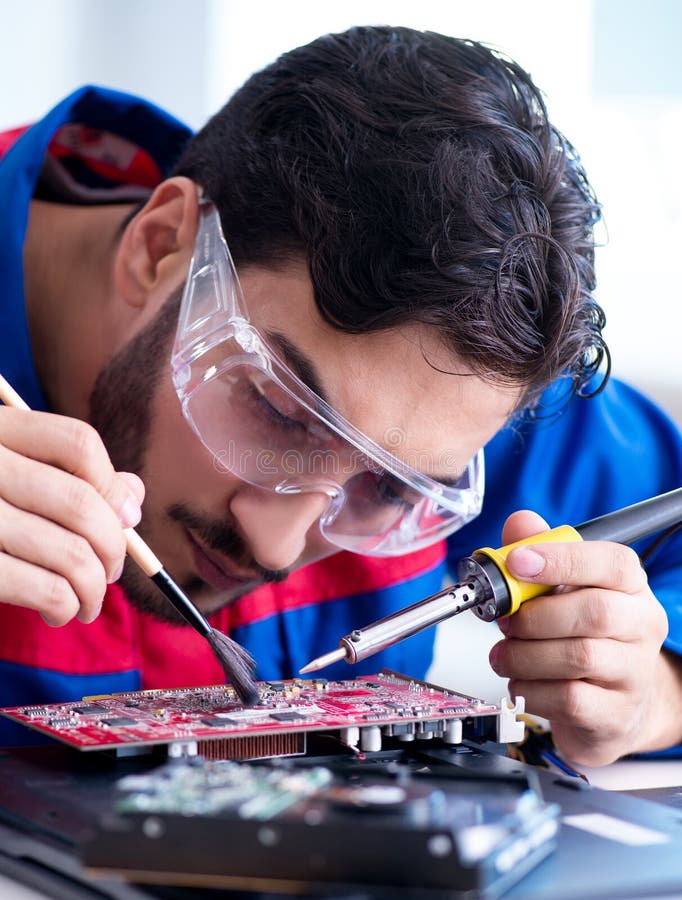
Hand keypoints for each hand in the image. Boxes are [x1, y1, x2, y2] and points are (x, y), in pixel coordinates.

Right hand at [0, 408, 143, 625]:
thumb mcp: (6, 475)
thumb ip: (66, 476)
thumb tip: (131, 502)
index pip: (76, 443)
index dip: (111, 484)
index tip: (122, 518)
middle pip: (80, 503)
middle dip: (113, 548)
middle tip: (111, 572)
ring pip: (69, 552)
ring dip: (93, 588)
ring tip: (88, 602)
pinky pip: (41, 588)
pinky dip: (65, 605)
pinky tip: (58, 611)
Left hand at [488, 510, 678, 766]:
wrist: (613, 705)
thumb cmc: (581, 637)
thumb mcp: (562, 589)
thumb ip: (540, 552)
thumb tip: (520, 524)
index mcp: (629, 586)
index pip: (612, 564)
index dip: (562, 560)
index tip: (517, 562)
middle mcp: (641, 626)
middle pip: (595, 613)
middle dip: (535, 616)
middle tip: (505, 621)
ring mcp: (634, 673)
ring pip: (579, 657)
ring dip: (525, 654)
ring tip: (505, 654)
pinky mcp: (616, 714)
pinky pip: (569, 699)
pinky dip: (531, 689)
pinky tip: (521, 682)